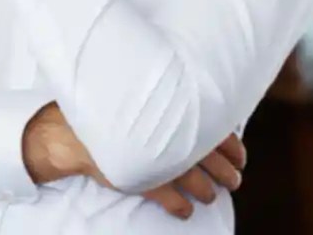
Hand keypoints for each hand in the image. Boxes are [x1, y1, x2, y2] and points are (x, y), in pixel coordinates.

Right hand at [23, 105, 246, 220]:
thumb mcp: (145, 100)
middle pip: (215, 164)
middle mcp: (177, 139)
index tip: (239, 160)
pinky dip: (181, 207)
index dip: (235, 151)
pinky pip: (172, 201)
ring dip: (207, 192)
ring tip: (210, 196)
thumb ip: (170, 104)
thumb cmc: (110, 110)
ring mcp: (162, 162)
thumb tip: (193, 107)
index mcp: (181, 116)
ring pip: (198, 184)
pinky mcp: (146, 182)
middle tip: (233, 182)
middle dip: (228, 176)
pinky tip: (184, 211)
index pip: (222, 136)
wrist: (72, 129)